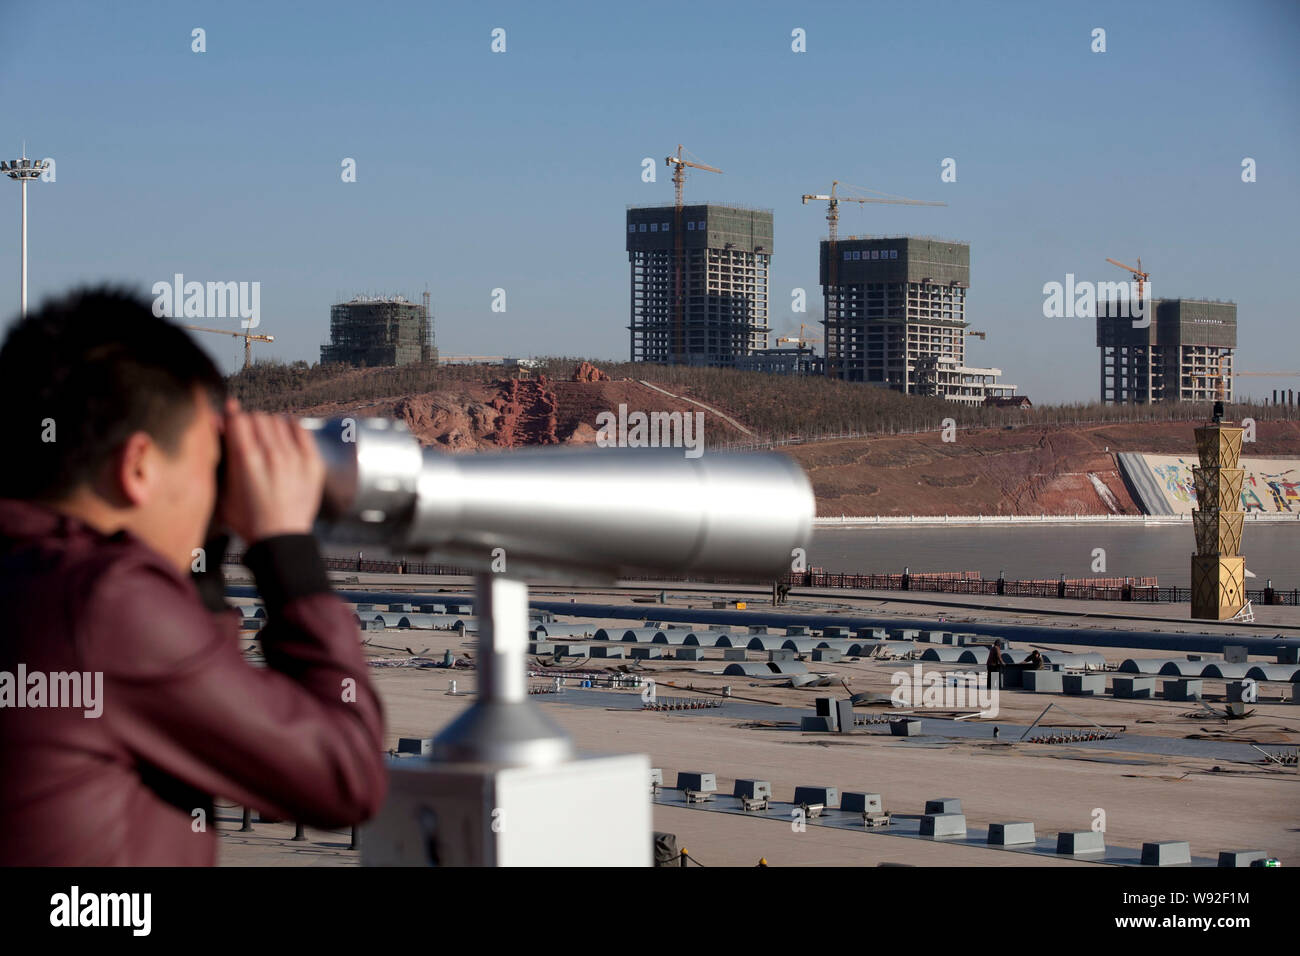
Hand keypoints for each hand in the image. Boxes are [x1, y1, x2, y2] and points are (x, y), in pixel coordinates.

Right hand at [218, 399, 324, 544]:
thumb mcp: (223, 490)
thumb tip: (216, 422)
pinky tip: (285, 437)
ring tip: (267, 440)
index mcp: (246, 460)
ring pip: (278, 420)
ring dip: (269, 426)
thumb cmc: (247, 518)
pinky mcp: (313, 462)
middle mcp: (271, 454)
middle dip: (249, 423)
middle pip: (258, 417)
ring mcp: (295, 457)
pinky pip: (301, 429)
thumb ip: (220, 455)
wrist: (281, 538)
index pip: (238, 419)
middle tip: (249, 436)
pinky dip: (291, 428)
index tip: (232, 417)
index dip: (233, 417)